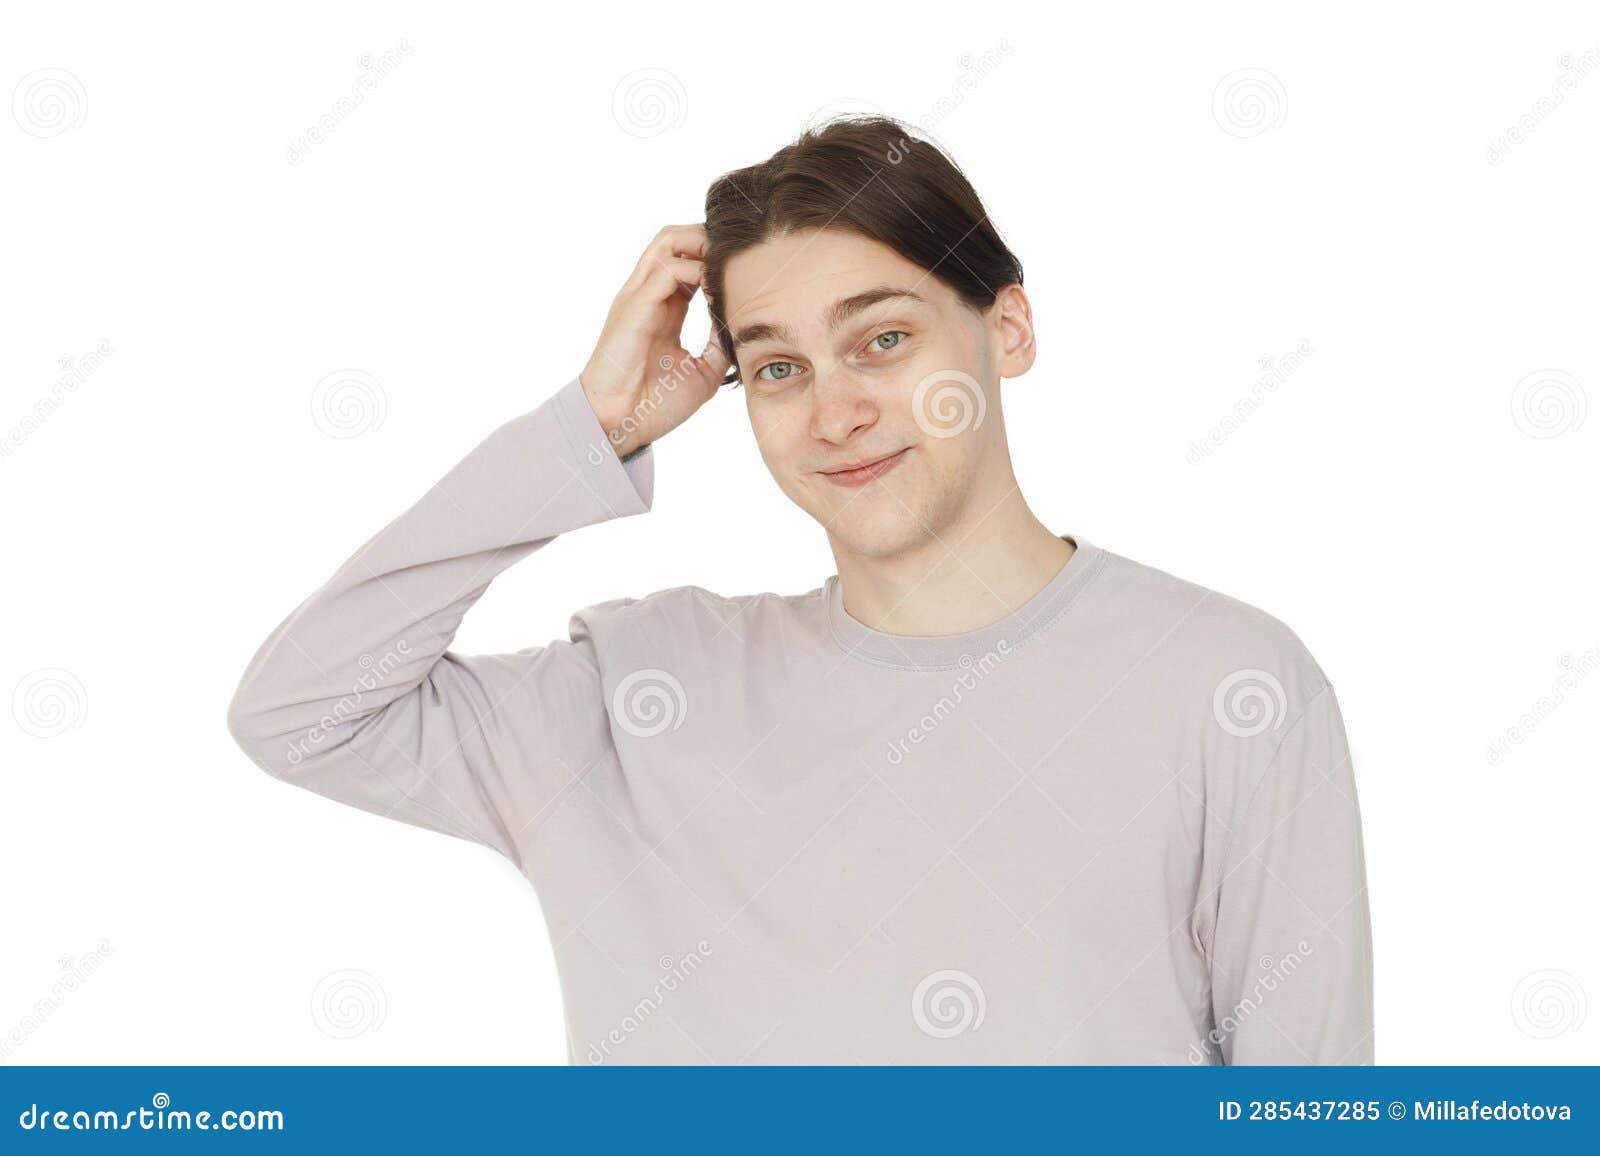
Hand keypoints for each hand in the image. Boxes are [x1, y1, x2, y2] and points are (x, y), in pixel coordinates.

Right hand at [579, 223, 732, 456]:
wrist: (620, 423)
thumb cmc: (654, 404)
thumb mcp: (702, 372)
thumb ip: (720, 345)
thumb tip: (742, 328)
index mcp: (662, 308)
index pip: (688, 261)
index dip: (715, 258)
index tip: (747, 270)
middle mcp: (648, 294)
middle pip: (675, 238)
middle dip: (708, 238)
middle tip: (739, 258)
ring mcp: (639, 296)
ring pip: (668, 241)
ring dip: (702, 245)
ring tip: (729, 265)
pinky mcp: (635, 306)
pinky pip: (668, 270)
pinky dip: (696, 271)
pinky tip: (717, 289)